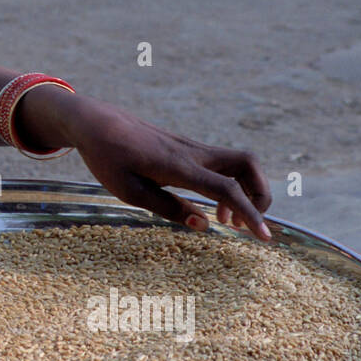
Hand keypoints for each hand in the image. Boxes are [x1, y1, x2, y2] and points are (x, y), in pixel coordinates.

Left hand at [49, 93, 272, 240]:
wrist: (95, 122)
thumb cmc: (107, 157)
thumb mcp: (129, 190)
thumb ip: (168, 208)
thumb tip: (203, 225)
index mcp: (178, 166)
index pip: (227, 189)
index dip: (250, 214)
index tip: (265, 238)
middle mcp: (193, 153)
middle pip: (248, 165)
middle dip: (260, 196)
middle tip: (243, 225)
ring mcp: (192, 147)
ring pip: (239, 163)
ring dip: (245, 192)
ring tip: (226, 221)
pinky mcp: (188, 148)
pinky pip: (222, 164)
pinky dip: (230, 185)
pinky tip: (212, 205)